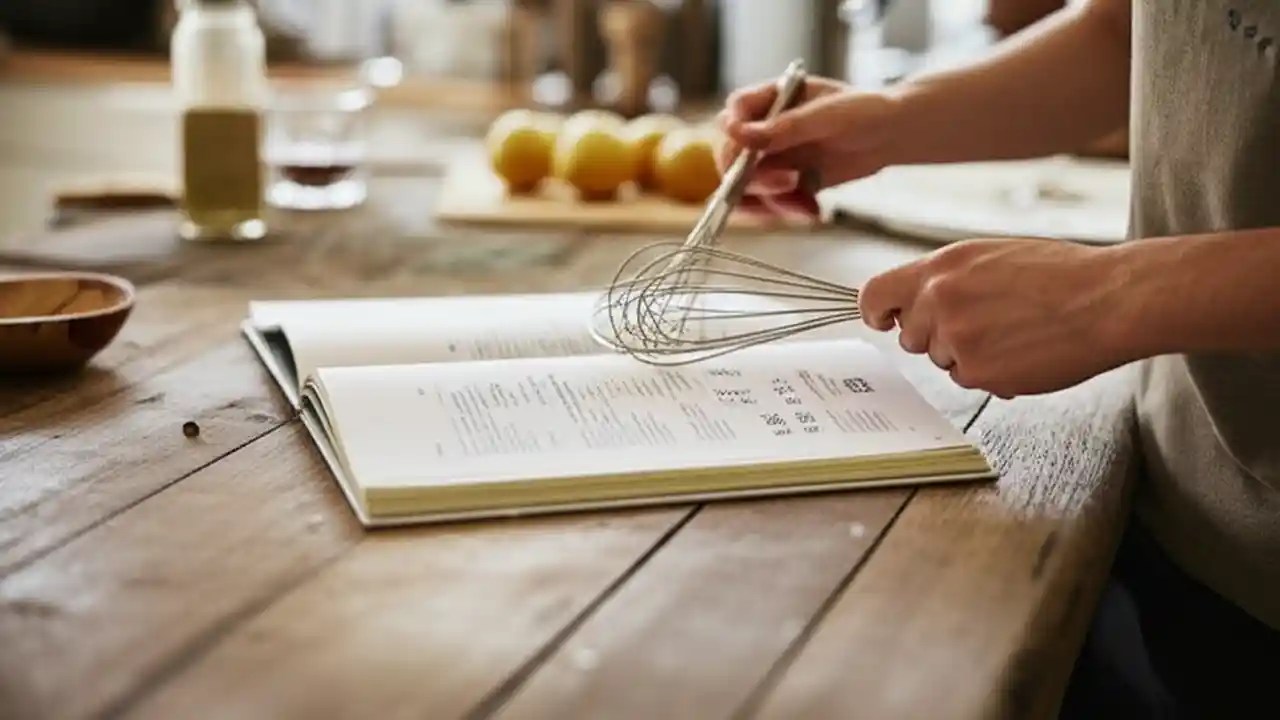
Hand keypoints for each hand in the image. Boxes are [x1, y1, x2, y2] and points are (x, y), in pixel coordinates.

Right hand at [716, 75, 899, 217]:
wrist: (892, 135)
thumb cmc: (865, 111)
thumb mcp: (826, 115)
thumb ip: (784, 127)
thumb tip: (739, 133)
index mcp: (773, 99)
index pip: (735, 110)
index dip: (732, 129)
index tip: (744, 147)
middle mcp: (766, 128)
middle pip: (733, 155)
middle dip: (752, 177)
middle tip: (785, 184)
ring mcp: (776, 156)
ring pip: (750, 187)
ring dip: (771, 201)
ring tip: (805, 205)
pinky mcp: (788, 181)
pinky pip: (773, 203)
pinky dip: (788, 211)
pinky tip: (812, 210)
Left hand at [858, 238, 1132, 397]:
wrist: (1106, 299)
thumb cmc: (1058, 274)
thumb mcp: (989, 257)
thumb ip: (946, 279)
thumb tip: (914, 300)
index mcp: (940, 268)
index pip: (874, 294)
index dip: (875, 312)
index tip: (882, 320)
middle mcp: (939, 301)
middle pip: (909, 335)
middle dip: (935, 335)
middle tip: (982, 323)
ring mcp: (956, 339)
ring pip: (940, 359)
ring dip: (966, 353)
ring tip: (1012, 332)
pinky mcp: (978, 372)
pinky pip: (968, 379)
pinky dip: (991, 372)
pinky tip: (1023, 352)